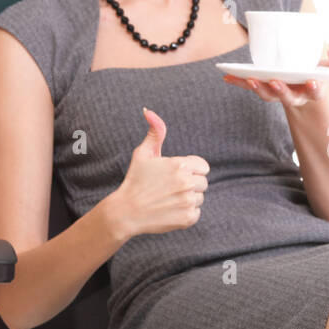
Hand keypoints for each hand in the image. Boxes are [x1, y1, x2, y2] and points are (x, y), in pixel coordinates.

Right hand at [111, 108, 209, 237]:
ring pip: (199, 198)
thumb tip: (149, 110)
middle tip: (170, 188)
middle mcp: (186, 183)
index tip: (175, 175)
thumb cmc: (135, 180)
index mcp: (180, 165)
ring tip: (168, 199)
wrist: (125, 212)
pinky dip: (185, 213)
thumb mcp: (143, 154)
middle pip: (203, 182)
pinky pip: (196, 213)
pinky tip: (169, 210)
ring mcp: (188, 201)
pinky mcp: (188, 218)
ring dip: (188, 199)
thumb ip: (155, 132)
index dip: (190, 170)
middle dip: (190, 184)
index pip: (203, 167)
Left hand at [221, 43, 328, 107]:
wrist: (307, 80)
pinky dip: (239, 83)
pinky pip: (252, 87)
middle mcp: (296, 95)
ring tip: (250, 78)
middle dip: (281, 91)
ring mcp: (280, 93)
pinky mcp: (266, 87)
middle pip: (288, 97)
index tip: (312, 82)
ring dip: (259, 88)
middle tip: (276, 81)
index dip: (314, 88)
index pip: (316, 92)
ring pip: (269, 95)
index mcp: (314, 90)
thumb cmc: (322, 71)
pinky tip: (227, 76)